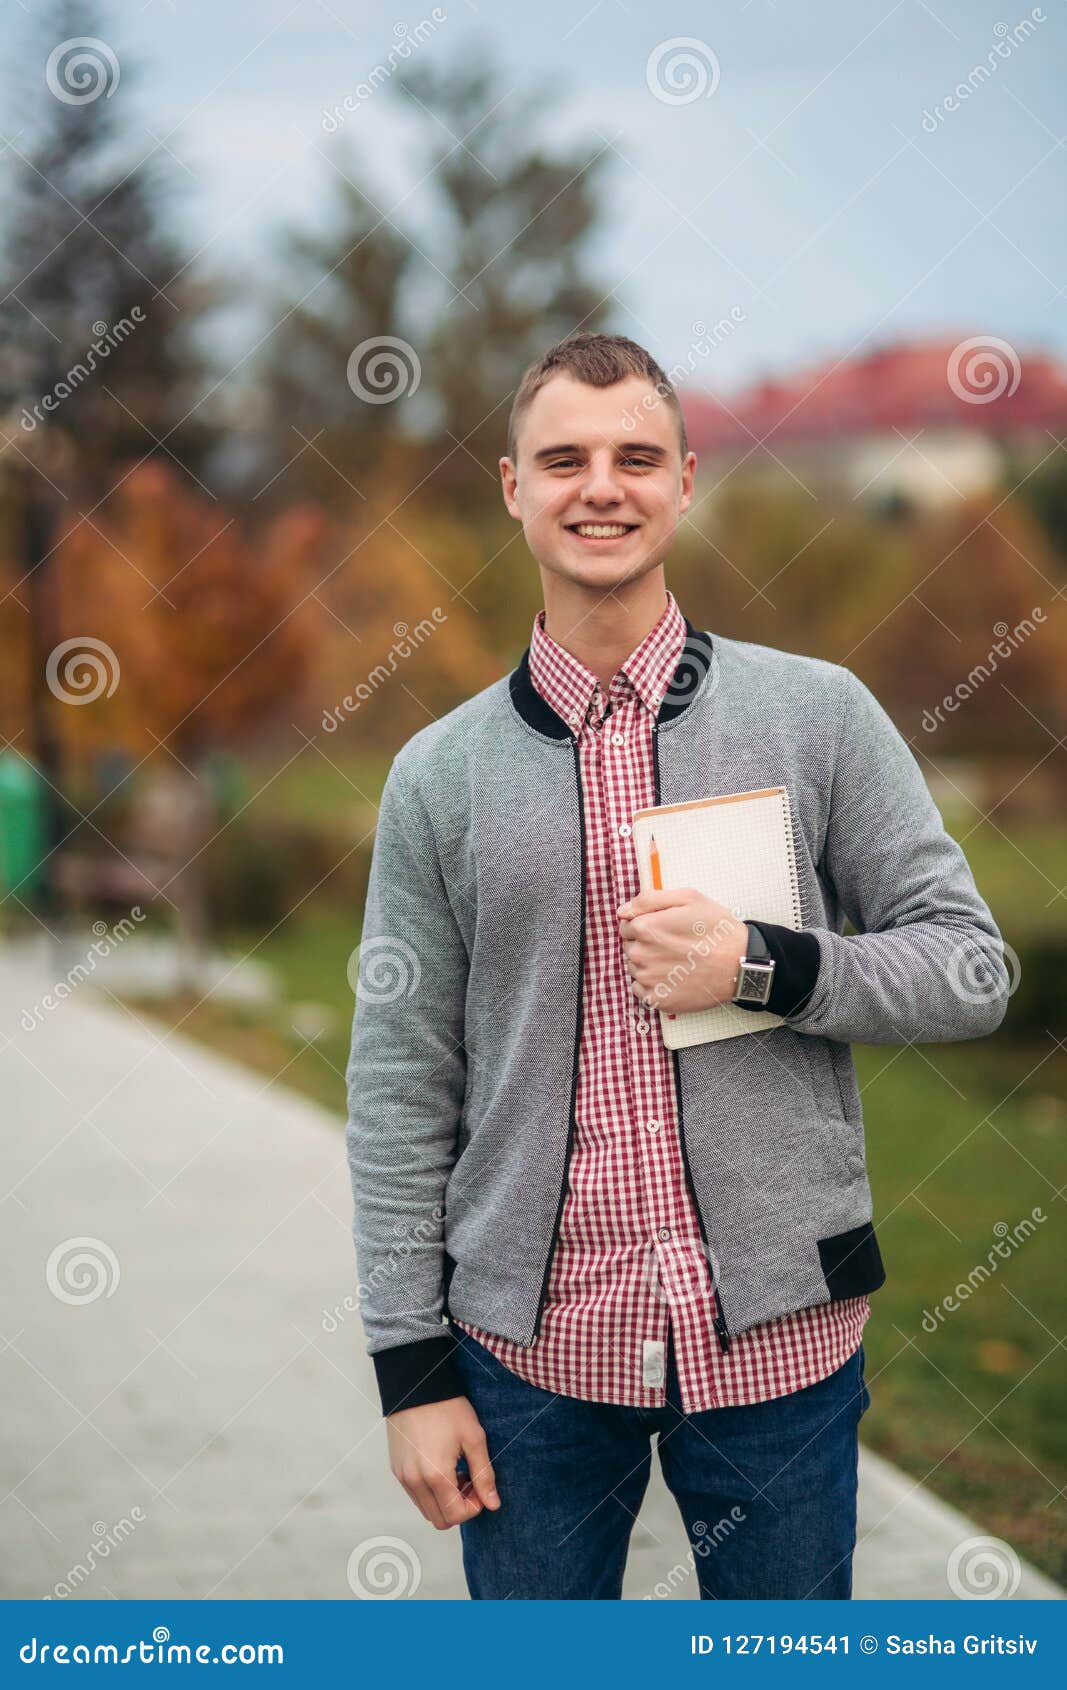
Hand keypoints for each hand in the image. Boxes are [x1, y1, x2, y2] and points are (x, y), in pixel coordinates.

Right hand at [386, 1396, 500, 1529]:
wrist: (417, 1385)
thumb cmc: (446, 1407)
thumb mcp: (473, 1438)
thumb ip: (484, 1475)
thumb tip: (493, 1503)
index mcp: (435, 1476)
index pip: (455, 1516)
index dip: (473, 1508)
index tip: (480, 1488)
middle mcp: (414, 1481)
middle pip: (439, 1519)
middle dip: (459, 1507)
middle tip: (469, 1482)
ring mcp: (403, 1476)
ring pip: (426, 1509)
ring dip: (444, 1501)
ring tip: (455, 1473)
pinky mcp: (397, 1469)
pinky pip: (415, 1495)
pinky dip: (430, 1491)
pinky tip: (441, 1467)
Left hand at [616, 888, 747, 1013]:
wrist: (740, 964)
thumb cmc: (717, 929)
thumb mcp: (688, 898)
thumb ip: (649, 899)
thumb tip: (622, 911)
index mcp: (645, 928)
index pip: (627, 926)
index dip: (645, 925)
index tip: (665, 929)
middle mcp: (640, 954)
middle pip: (630, 947)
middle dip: (646, 945)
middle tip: (674, 946)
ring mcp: (647, 979)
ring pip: (635, 968)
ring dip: (649, 965)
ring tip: (676, 962)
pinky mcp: (656, 999)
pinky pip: (640, 990)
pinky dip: (653, 984)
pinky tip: (673, 977)